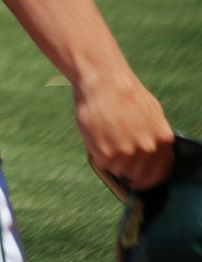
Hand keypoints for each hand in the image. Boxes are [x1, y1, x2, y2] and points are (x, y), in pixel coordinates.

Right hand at [77, 72, 175, 190]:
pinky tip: (97, 137)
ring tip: (105, 139)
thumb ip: (154, 135)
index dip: (148, 179)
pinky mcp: (106, 153)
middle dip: (128, 168)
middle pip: (138, 174)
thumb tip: (151, 151)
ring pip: (119, 170)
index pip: (160, 173)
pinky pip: (103, 163)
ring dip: (111, 160)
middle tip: (117, 155)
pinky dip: (98, 154)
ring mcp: (127, 153)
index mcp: (163, 140)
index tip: (140, 180)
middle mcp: (148, 149)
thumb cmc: (124, 93)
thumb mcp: (152, 113)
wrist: (103, 81)